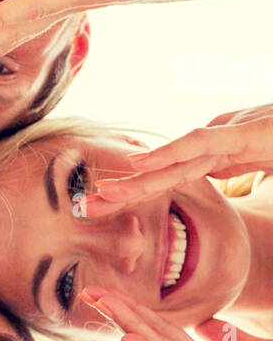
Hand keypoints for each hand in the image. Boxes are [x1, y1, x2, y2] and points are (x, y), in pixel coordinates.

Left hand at [85, 107, 272, 212]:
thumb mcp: (267, 166)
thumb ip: (244, 171)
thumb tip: (230, 177)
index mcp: (225, 155)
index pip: (175, 176)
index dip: (141, 192)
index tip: (109, 208)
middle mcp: (220, 142)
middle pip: (164, 169)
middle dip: (125, 189)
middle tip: (86, 208)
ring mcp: (232, 135)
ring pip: (175, 159)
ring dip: (137, 179)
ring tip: (102, 195)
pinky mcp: (247, 132)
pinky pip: (202, 143)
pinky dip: (171, 153)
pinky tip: (141, 164)